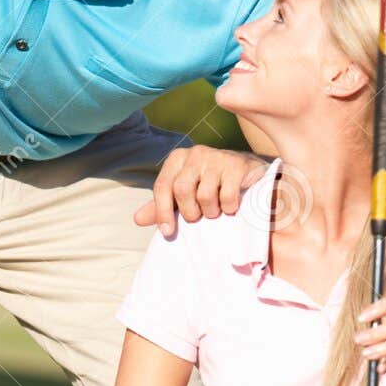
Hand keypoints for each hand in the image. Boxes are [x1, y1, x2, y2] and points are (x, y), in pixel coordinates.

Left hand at [134, 145, 267, 235]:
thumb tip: (137, 219)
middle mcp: (195, 153)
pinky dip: (228, 208)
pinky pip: (226, 197)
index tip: (167, 232)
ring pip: (204, 196)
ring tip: (216, 210)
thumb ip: (162, 205)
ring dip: (210, 212)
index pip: (162, 186)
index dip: (163, 212)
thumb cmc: (210, 185)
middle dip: (189, 212)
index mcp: (177, 159)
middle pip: (182, 190)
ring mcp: (217, 157)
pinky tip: (231, 206)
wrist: (247, 173)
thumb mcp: (184, 195)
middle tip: (198, 217)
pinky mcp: (237, 165)